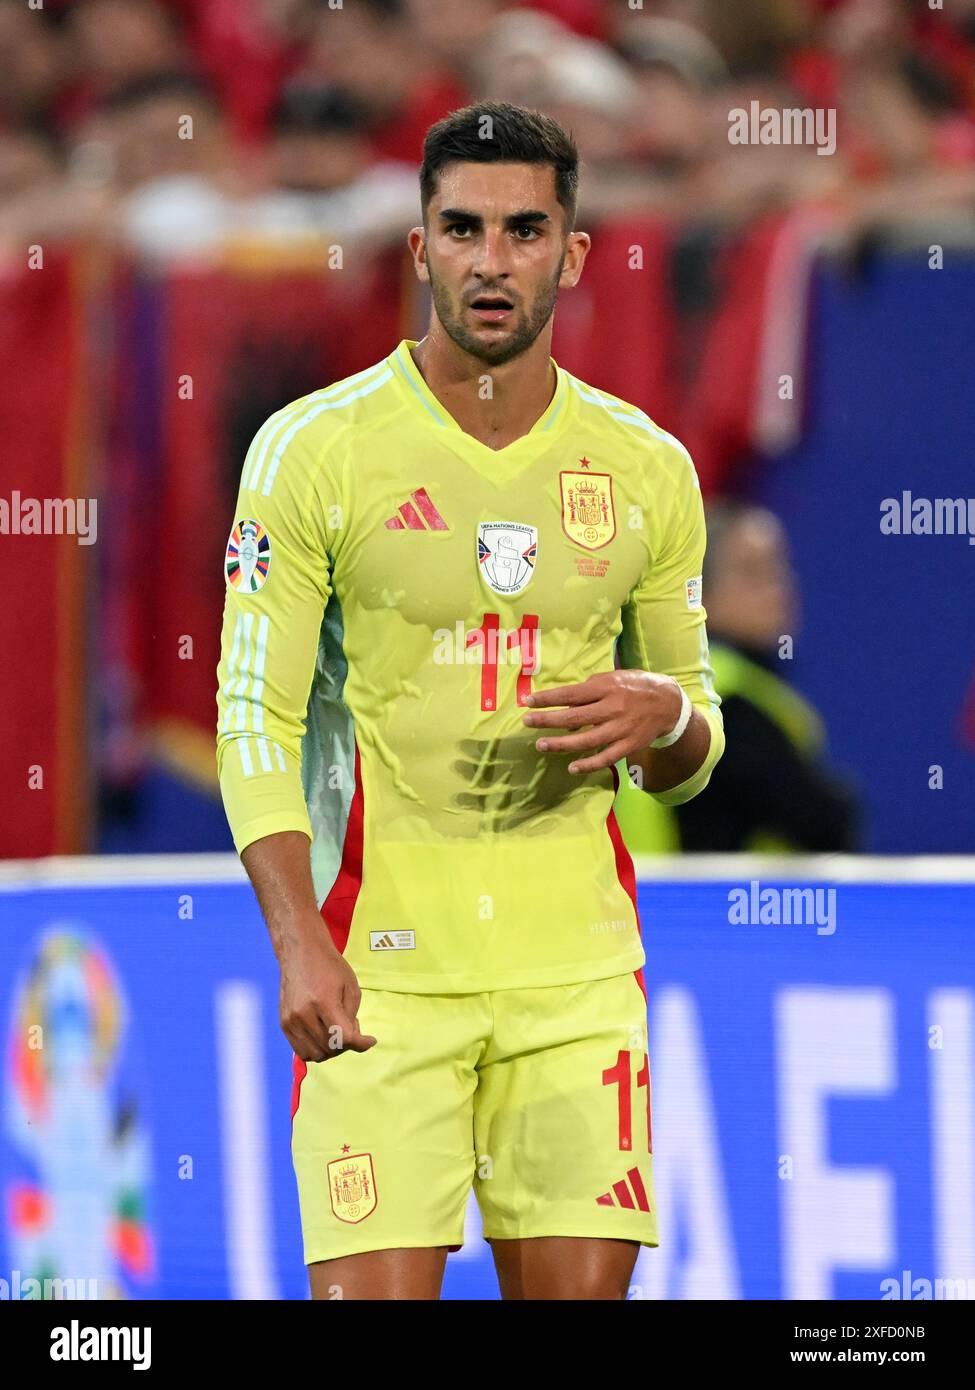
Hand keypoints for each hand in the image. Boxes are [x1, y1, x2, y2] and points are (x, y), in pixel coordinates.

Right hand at [279, 927, 376, 1061]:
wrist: (300, 952)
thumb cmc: (329, 966)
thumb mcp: (350, 986)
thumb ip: (352, 1016)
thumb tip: (351, 1039)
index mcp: (323, 1001)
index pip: (343, 1037)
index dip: (361, 1044)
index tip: (370, 1040)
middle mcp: (303, 1014)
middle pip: (331, 1048)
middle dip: (347, 1044)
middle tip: (351, 1028)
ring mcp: (291, 1020)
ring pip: (316, 1055)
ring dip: (332, 1050)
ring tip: (337, 1032)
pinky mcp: (284, 1024)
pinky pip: (301, 1051)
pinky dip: (316, 1050)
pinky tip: (324, 1036)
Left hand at [522, 669, 682, 774]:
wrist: (669, 703)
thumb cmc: (636, 686)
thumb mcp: (614, 677)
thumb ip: (591, 687)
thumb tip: (567, 701)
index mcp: (607, 688)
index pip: (571, 694)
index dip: (548, 698)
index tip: (527, 701)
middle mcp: (612, 708)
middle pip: (574, 717)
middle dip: (547, 720)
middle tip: (526, 722)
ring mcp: (621, 729)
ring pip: (586, 740)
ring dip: (561, 744)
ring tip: (541, 745)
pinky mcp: (629, 745)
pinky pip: (606, 758)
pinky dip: (589, 765)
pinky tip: (572, 767)